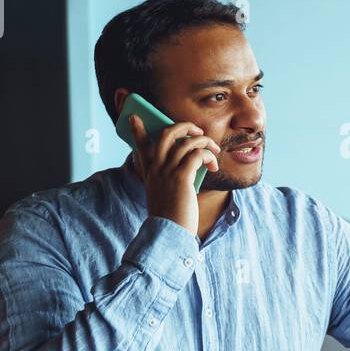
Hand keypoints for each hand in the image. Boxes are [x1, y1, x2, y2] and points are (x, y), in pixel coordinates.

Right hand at [128, 114, 221, 237]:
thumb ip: (169, 178)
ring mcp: (167, 172)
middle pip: (167, 134)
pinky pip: (197, 155)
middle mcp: (156, 168)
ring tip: (214, 150)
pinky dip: (208, 156)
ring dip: (204, 142)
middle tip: (197, 132)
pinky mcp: (181, 177)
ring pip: (186, 142)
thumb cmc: (171, 215)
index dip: (138, 130)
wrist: (169, 233)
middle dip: (184, 126)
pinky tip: (213, 165)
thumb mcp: (164, 194)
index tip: (135, 117)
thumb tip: (189, 163)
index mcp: (150, 172)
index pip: (141, 146)